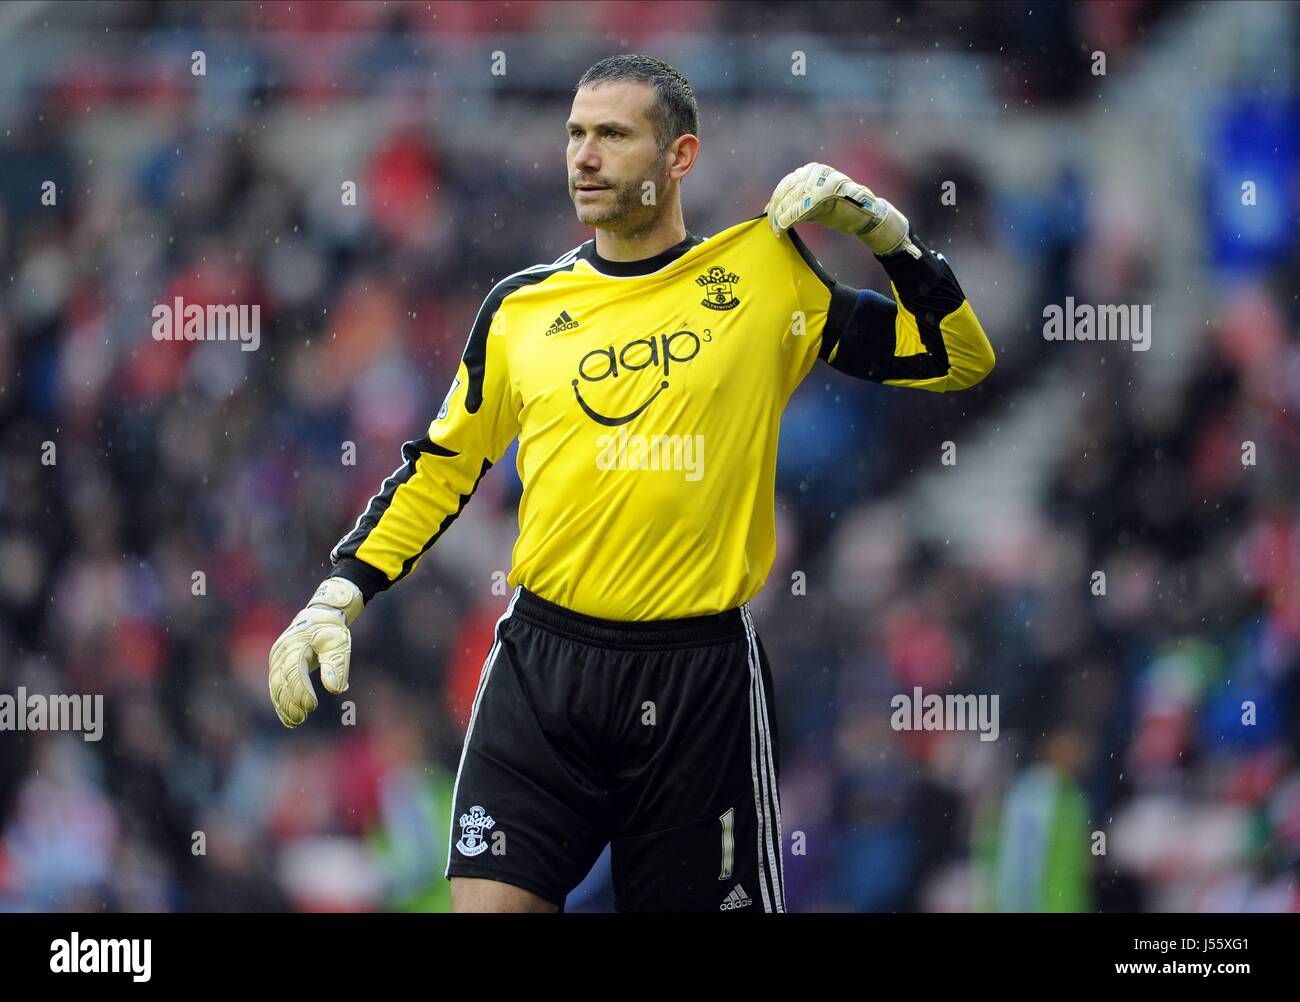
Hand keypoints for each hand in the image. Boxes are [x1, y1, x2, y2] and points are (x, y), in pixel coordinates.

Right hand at [268, 576, 363, 727]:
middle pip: (281, 681)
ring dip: (283, 705)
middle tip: (302, 718)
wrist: (319, 615)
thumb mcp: (338, 643)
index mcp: (295, 644)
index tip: (312, 706)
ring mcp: (276, 658)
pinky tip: (287, 716)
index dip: (301, 691)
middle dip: (290, 702)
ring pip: (275, 686)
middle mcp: (280, 652)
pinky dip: (280, 701)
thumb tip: (335, 690)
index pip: (294, 672)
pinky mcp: (276, 664)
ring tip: (295, 721)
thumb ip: (336, 665)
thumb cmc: (331, 630)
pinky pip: (275, 685)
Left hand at [765, 162, 919, 257]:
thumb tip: (768, 208)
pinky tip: (783, 228)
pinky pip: (802, 206)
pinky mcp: (828, 190)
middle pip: (786, 191)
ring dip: (781, 217)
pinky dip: (789, 218)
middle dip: (776, 211)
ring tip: (777, 230)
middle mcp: (816, 171)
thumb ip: (793, 203)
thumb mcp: (812, 204)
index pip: (785, 185)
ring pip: (792, 199)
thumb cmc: (839, 211)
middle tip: (772, 228)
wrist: (865, 216)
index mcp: (811, 170)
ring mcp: (823, 178)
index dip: (775, 203)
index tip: (769, 219)